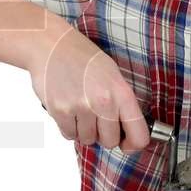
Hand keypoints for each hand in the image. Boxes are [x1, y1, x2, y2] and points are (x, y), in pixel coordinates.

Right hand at [29, 28, 149, 150]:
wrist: (52, 46)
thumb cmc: (84, 59)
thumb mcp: (114, 76)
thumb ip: (122, 104)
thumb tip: (127, 133)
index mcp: (122, 94)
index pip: (138, 136)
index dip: (133, 145)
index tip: (126, 143)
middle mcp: (104, 102)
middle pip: (110, 142)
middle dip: (104, 135)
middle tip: (97, 119)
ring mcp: (80, 107)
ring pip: (88, 140)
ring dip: (84, 131)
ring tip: (81, 110)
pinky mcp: (59, 111)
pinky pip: (69, 135)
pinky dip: (69, 127)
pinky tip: (68, 110)